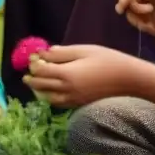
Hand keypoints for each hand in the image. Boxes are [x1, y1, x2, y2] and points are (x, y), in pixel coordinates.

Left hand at [24, 44, 138, 107]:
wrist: (128, 79)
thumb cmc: (107, 59)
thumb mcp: (83, 50)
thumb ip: (62, 53)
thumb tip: (45, 53)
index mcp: (66, 74)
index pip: (41, 71)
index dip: (33, 64)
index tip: (32, 57)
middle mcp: (67, 90)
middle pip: (41, 86)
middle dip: (31, 78)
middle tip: (27, 72)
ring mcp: (74, 99)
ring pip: (48, 98)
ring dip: (39, 90)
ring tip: (35, 83)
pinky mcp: (80, 103)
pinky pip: (59, 103)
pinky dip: (50, 97)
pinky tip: (51, 90)